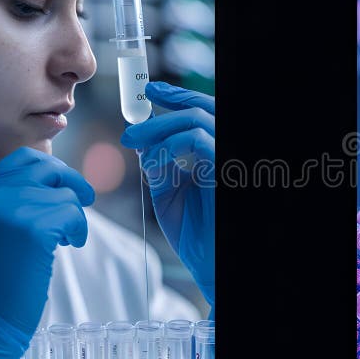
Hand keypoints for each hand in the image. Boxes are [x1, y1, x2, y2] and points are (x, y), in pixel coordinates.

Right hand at [0, 147, 94, 357]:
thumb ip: (14, 199)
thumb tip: (58, 179)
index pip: (24, 157)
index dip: (52, 166)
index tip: (65, 182)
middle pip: (49, 168)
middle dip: (73, 181)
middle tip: (85, 200)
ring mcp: (14, 210)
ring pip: (66, 195)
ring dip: (75, 217)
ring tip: (65, 239)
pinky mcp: (35, 229)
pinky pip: (74, 215)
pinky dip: (79, 230)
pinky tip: (70, 245)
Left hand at [120, 82, 214, 311]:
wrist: (208, 265)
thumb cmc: (195, 234)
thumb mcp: (169, 194)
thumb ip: (160, 167)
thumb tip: (144, 144)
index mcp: (214, 154)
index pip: (202, 114)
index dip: (177, 97)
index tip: (150, 93)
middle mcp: (223, 151)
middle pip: (202, 109)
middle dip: (164, 107)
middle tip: (132, 124)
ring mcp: (227, 159)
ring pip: (198, 120)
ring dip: (160, 127)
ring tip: (133, 141)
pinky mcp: (226, 170)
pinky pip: (198, 141)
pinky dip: (170, 144)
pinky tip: (154, 160)